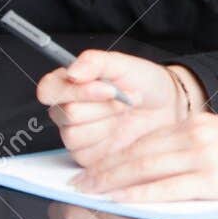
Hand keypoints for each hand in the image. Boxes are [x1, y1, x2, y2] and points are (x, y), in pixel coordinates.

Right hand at [35, 49, 194, 168]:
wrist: (169, 107)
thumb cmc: (143, 82)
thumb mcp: (121, 64)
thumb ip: (94, 62)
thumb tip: (72, 73)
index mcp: (66, 85)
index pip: (48, 90)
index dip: (73, 92)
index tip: (106, 88)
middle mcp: (65, 110)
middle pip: (66, 114)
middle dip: (102, 107)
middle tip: (125, 98)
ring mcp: (75, 134)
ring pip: (75, 135)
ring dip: (107, 123)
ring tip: (126, 113)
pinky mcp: (88, 156)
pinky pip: (86, 154)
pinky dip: (109, 142)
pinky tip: (123, 132)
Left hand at [69, 115, 217, 203]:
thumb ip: (187, 148)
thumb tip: (153, 167)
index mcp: (191, 124)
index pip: (141, 140)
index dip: (113, 154)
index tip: (92, 166)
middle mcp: (192, 136)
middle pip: (136, 153)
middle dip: (103, 169)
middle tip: (79, 181)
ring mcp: (201, 156)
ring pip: (144, 168)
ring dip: (112, 181)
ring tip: (91, 190)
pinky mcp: (212, 178)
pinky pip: (166, 187)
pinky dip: (139, 193)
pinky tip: (121, 198)